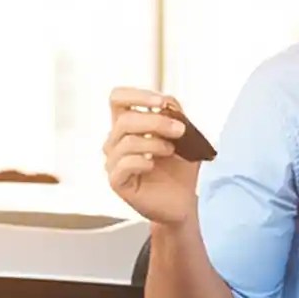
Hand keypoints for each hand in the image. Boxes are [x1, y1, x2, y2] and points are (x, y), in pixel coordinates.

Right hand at [104, 88, 200, 224]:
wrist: (184, 202)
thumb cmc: (180, 169)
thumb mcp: (184, 137)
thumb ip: (175, 116)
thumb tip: (167, 101)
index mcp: (128, 125)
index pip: (118, 98)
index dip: (137, 95)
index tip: (161, 102)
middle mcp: (116, 141)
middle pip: (124, 120)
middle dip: (156, 121)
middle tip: (180, 130)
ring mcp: (114, 162)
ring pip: (126, 142)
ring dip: (154, 142)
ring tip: (171, 151)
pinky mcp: (116, 182)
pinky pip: (123, 164)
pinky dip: (142, 161)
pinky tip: (153, 165)